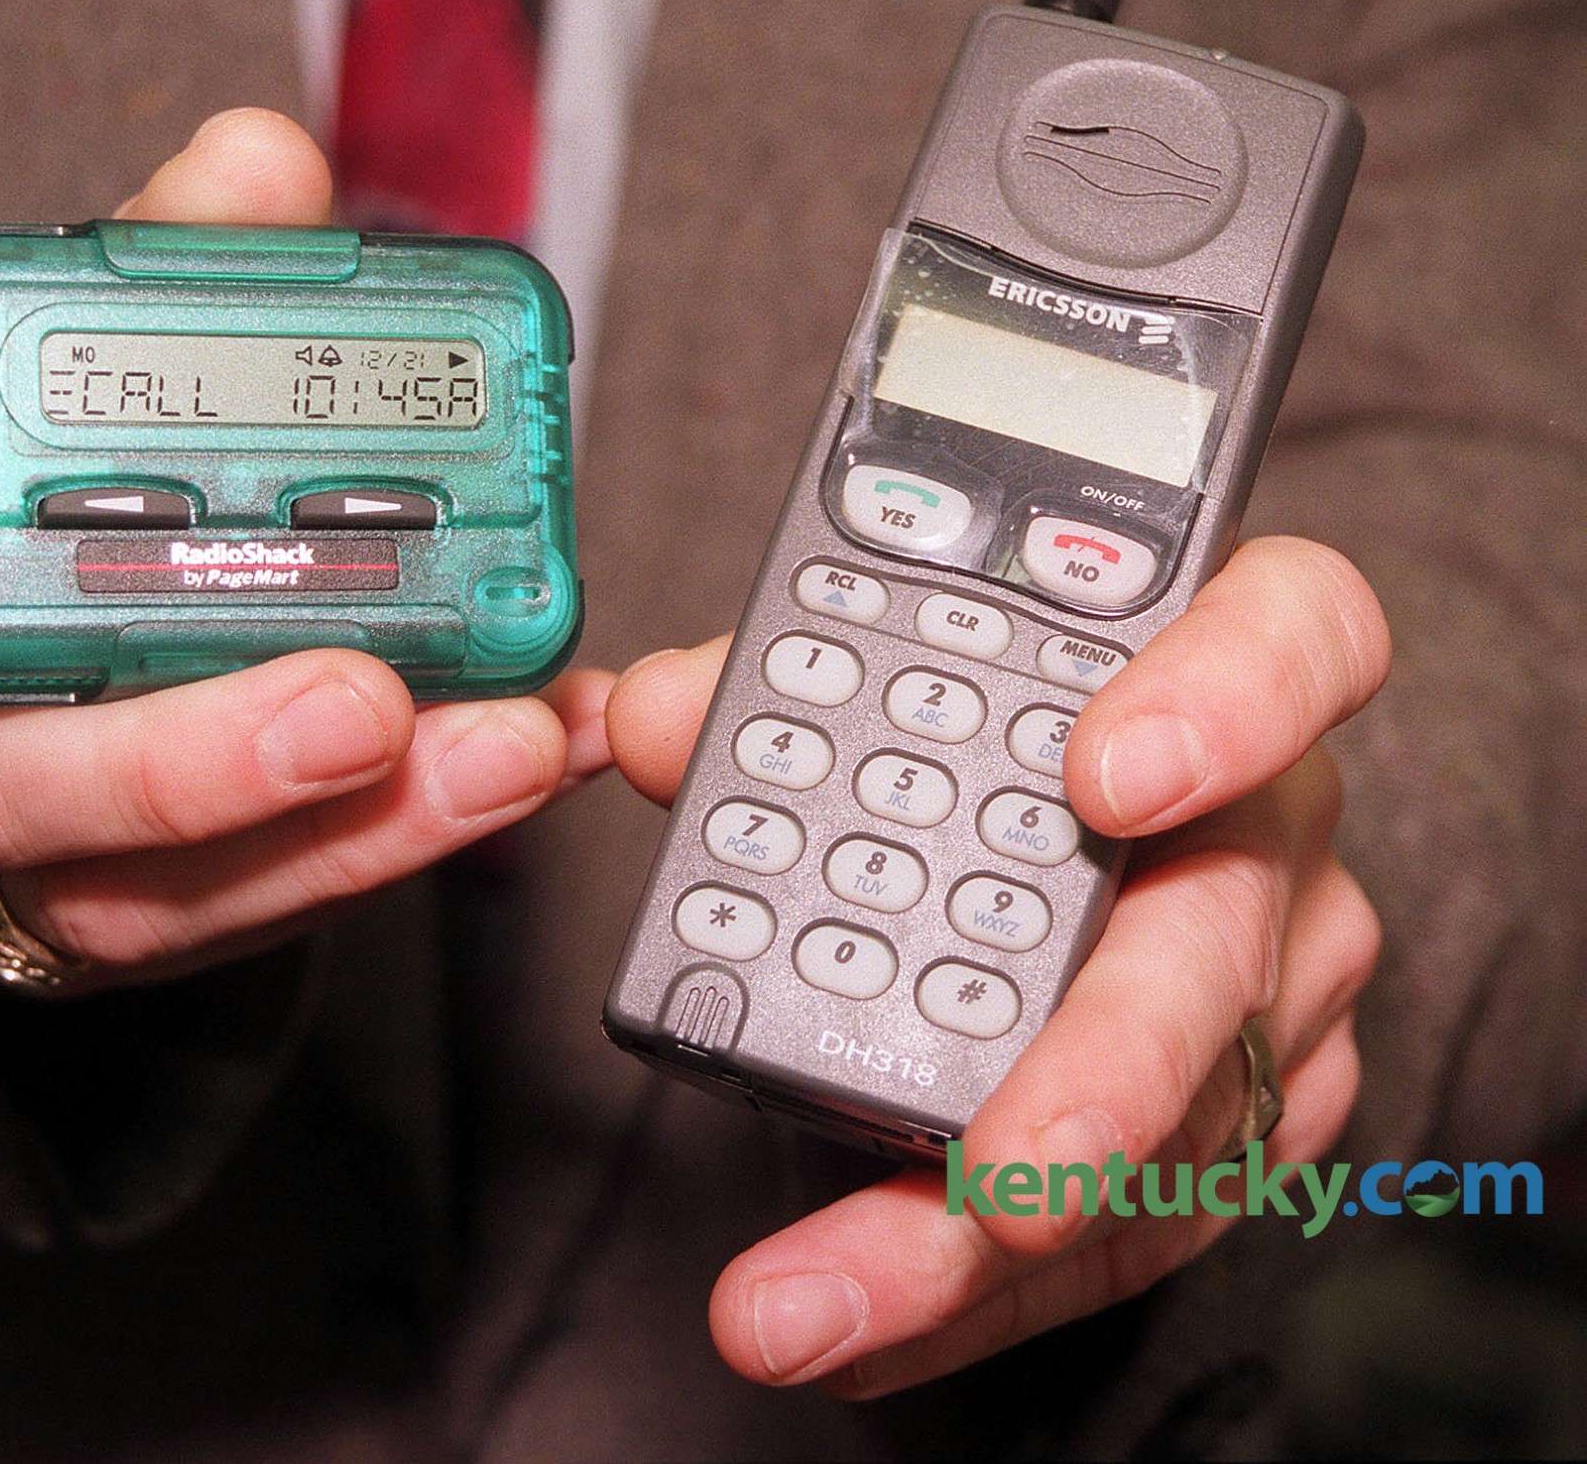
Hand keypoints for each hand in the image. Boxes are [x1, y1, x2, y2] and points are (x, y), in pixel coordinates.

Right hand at [0, 109, 611, 988]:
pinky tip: (527, 761)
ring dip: (340, 833)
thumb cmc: (33, 471)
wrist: (22, 613)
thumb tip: (265, 166)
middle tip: (363, 700)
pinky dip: (399, 844)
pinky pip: (246, 915)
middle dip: (183, 761)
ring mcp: (2, 856)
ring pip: (133, 902)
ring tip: (502, 748)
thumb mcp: (73, 346)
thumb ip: (159, 256)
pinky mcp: (126, 920)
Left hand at [605, 536, 1388, 1393]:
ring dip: (988, 1240)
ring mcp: (1272, 986)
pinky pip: (1133, 1226)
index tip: (1101, 779)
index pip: (1298, 635)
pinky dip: (983, 1285)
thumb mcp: (867, 683)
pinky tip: (862, 1317)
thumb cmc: (978, 733)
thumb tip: (653, 721)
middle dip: (1108, 1071)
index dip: (1227, 696)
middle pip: (1225, 945)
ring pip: (1172, 1135)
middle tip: (1001, 1178)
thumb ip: (760, 678)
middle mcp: (1263, 833)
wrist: (1080, 827)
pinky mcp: (1244, 1118)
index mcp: (1201, 671)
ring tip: (830, 1302)